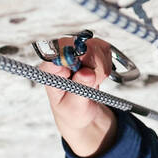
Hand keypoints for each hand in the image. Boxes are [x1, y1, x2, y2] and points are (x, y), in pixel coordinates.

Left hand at [42, 36, 118, 157]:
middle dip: (92, 64)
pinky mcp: (90, 49)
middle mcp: (61, 56)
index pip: (57, 51)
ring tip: (93, 82)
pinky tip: (98, 76)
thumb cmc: (72, 111)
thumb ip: (79, 90)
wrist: (81, 112)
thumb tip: (87, 73)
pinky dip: (106, 64)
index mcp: (50, 70)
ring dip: (101, 67)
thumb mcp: (74, 107)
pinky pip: (104, 49)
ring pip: (95, 46)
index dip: (71, 56)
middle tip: (92, 80)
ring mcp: (76, 51)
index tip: (83, 70)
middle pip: (80, 45)